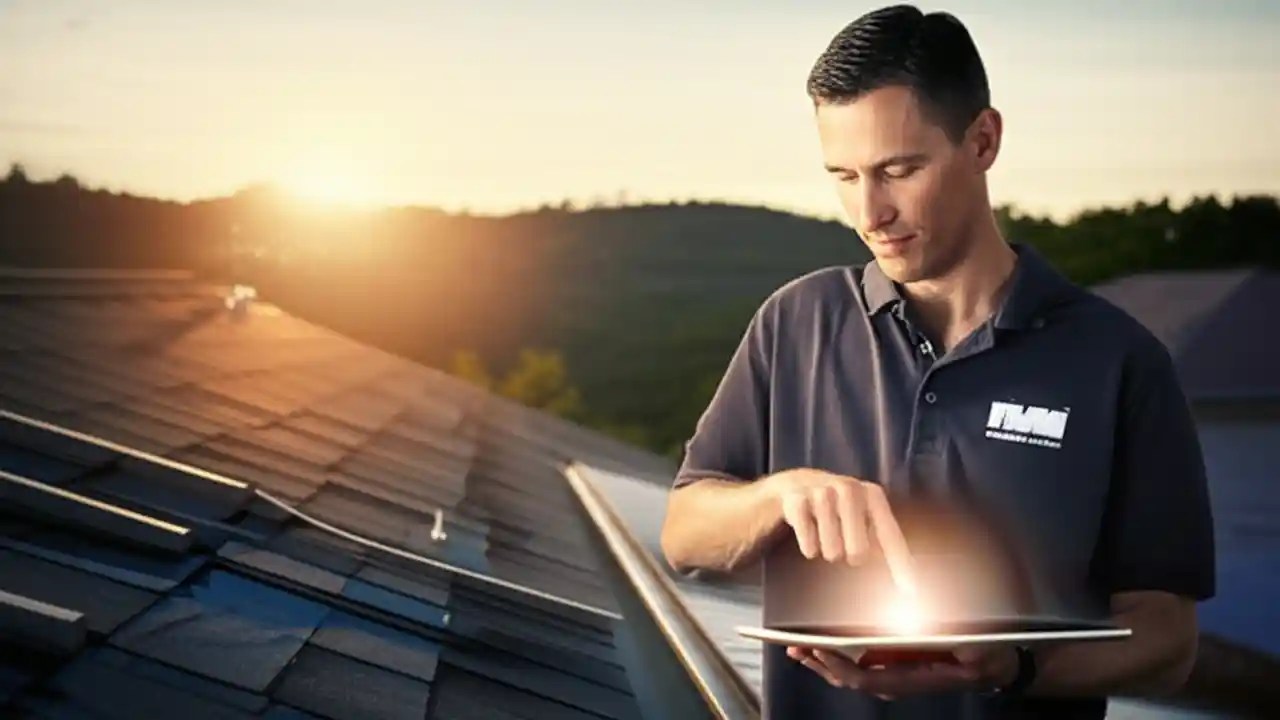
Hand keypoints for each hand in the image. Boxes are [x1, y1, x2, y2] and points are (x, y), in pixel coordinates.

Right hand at [767, 468, 916, 594]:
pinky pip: (809, 546)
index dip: (901, 566)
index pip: (891, 537)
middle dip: (851, 555)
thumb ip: (886, 547)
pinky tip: (809, 532)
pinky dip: (809, 547)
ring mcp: (822, 493)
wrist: (794, 485)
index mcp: (872, 496)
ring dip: (828, 551)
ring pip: (832, 552)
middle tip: (844, 543)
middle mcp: (849, 490)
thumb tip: (908, 582)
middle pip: (859, 552)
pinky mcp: (797, 502)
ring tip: (825, 534)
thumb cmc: (837, 509)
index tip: (912, 591)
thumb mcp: (862, 518)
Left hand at [786, 644, 1019, 700]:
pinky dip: (839, 660)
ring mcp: (896, 677)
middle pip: (852, 680)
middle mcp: (899, 681)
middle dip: (821, 665)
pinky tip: (823, 650)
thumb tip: (914, 622)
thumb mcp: (969, 641)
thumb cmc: (985, 650)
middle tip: (794, 648)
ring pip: (852, 676)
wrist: (996, 664)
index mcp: (913, 676)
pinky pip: (861, 668)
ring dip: (824, 664)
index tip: (818, 649)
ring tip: (799, 650)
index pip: (867, 677)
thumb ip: (942, 634)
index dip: (839, 666)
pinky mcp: (896, 669)